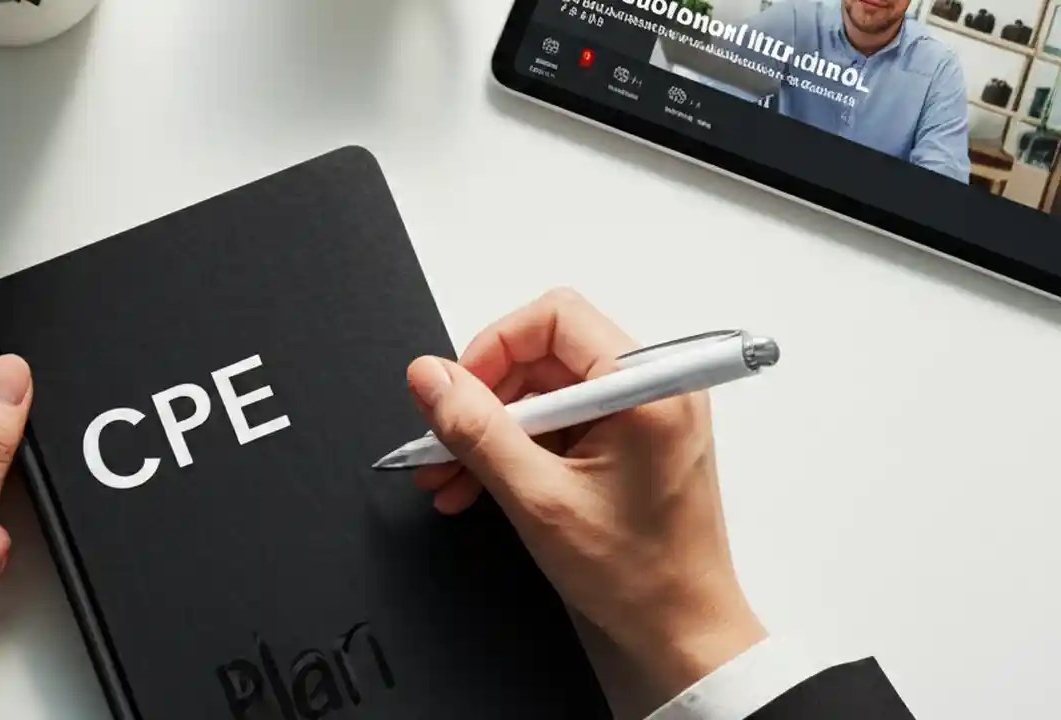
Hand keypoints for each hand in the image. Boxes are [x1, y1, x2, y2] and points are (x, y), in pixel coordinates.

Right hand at [407, 289, 765, 708]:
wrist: (683, 632)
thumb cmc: (638, 575)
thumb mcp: (537, 498)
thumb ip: (476, 430)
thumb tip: (430, 377)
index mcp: (647, 387)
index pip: (555, 318)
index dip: (493, 347)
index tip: (457, 392)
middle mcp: (653, 387)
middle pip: (544, 354)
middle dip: (485, 398)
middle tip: (444, 442)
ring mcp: (644, 412)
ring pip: (545, 391)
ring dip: (493, 429)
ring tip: (451, 475)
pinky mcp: (632, 437)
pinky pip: (562, 421)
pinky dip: (518, 448)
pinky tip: (482, 482)